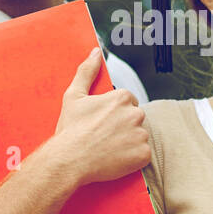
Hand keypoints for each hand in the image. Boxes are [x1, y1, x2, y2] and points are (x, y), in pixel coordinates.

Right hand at [48, 48, 150, 186]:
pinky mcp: (143, 155)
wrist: (69, 161)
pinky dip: (133, 158)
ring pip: (139, 136)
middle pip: (135, 118)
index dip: (114, 113)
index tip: (102, 123)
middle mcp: (135, 114)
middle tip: (104, 137)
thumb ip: (87, 71)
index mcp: (121, 97)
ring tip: (108, 149)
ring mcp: (140, 135)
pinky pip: (143, 155)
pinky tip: (115, 159)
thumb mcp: (74, 96)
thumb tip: (95, 52)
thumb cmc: (70, 129)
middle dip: (124, 126)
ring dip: (129, 142)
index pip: (127, 102)